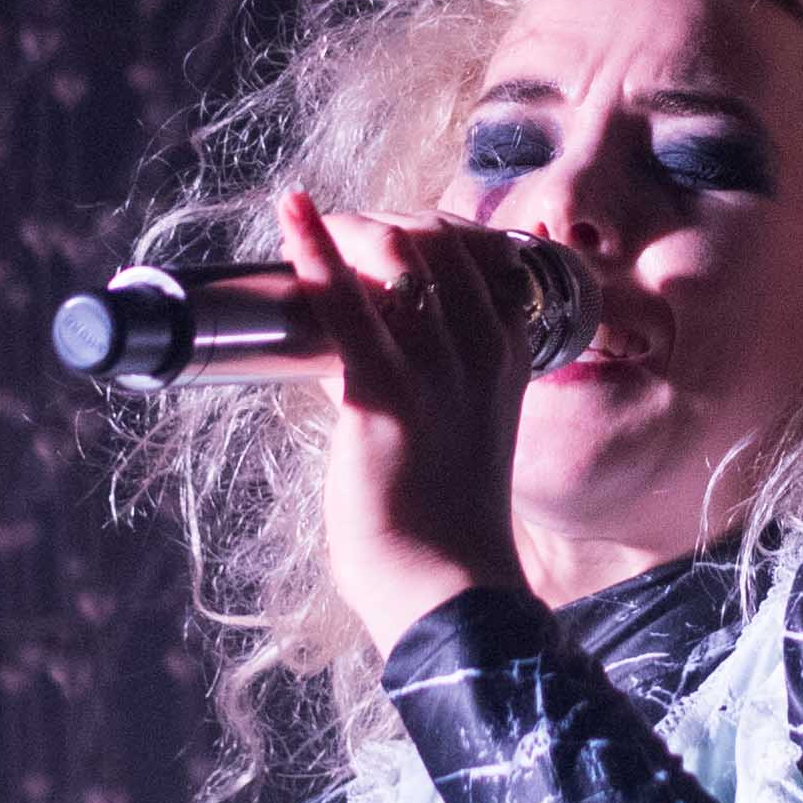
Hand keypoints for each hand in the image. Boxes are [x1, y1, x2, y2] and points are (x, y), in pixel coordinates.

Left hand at [275, 188, 534, 655]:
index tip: (380, 230)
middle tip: (335, 228)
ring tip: (308, 221)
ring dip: (348, 226)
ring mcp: (437, 368)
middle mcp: (481, 349)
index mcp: (510, 354)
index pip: (473, 252)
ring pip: (398, 252)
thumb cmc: (446, 522)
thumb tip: (349, 342)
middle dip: (381, 219)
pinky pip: (346, 303)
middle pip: (435, 239)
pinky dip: (314, 249)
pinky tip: (291, 213)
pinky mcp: (385, 395)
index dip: (422, 227)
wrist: (449, 589)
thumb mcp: (461, 429)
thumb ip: (424, 380)